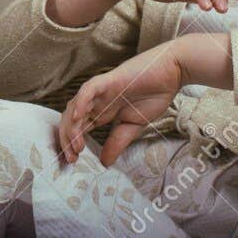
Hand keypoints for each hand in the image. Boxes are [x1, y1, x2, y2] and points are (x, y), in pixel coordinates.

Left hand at [57, 43, 187, 167]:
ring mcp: (100, 90)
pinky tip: (77, 117)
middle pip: (71, 119)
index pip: (78, 128)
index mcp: (101, 112)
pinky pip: (88, 90)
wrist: (170, 74)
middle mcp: (96, 101)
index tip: (73, 161)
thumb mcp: (132, 126)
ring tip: (76, 145)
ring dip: (72, 126)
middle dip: (68, 139)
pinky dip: (81, 103)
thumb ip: (117, 142)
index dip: (72, 143)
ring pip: (76, 106)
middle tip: (72, 158)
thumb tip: (104, 163)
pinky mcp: (108, 80)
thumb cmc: (153, 96)